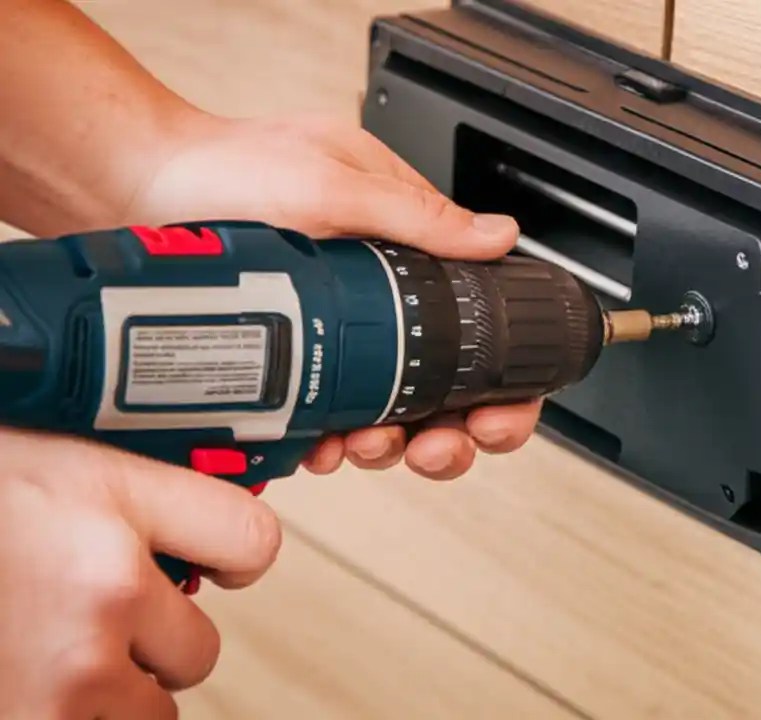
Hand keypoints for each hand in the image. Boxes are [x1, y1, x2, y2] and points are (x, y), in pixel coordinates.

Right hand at [0, 428, 281, 718]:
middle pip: (200, 650)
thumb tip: (209, 519)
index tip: (219, 567)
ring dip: (113, 686)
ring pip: (151, 706)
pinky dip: (72, 710)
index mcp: (113, 498)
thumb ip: (145, 492)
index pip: (253, 539)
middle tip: (95, 611)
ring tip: (52, 640)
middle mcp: (106, 589)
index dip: (236, 558)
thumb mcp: (58, 464)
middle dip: (157, 638)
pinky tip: (30, 667)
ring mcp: (73, 670)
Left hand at [122, 112, 542, 479]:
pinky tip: (324, 443)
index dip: (505, 385)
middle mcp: (381, 298)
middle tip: (437, 447)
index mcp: (408, 248)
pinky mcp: (292, 366)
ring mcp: (338, 337)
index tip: (494, 417)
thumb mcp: (333, 182)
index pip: (484, 328)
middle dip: (453, 433)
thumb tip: (498, 236)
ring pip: (394, 415)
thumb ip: (419, 217)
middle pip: (449, 390)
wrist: (131, 188)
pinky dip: (335, 441)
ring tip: (372, 442)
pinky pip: (330, 419)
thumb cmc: (225, 166)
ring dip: (394, 444)